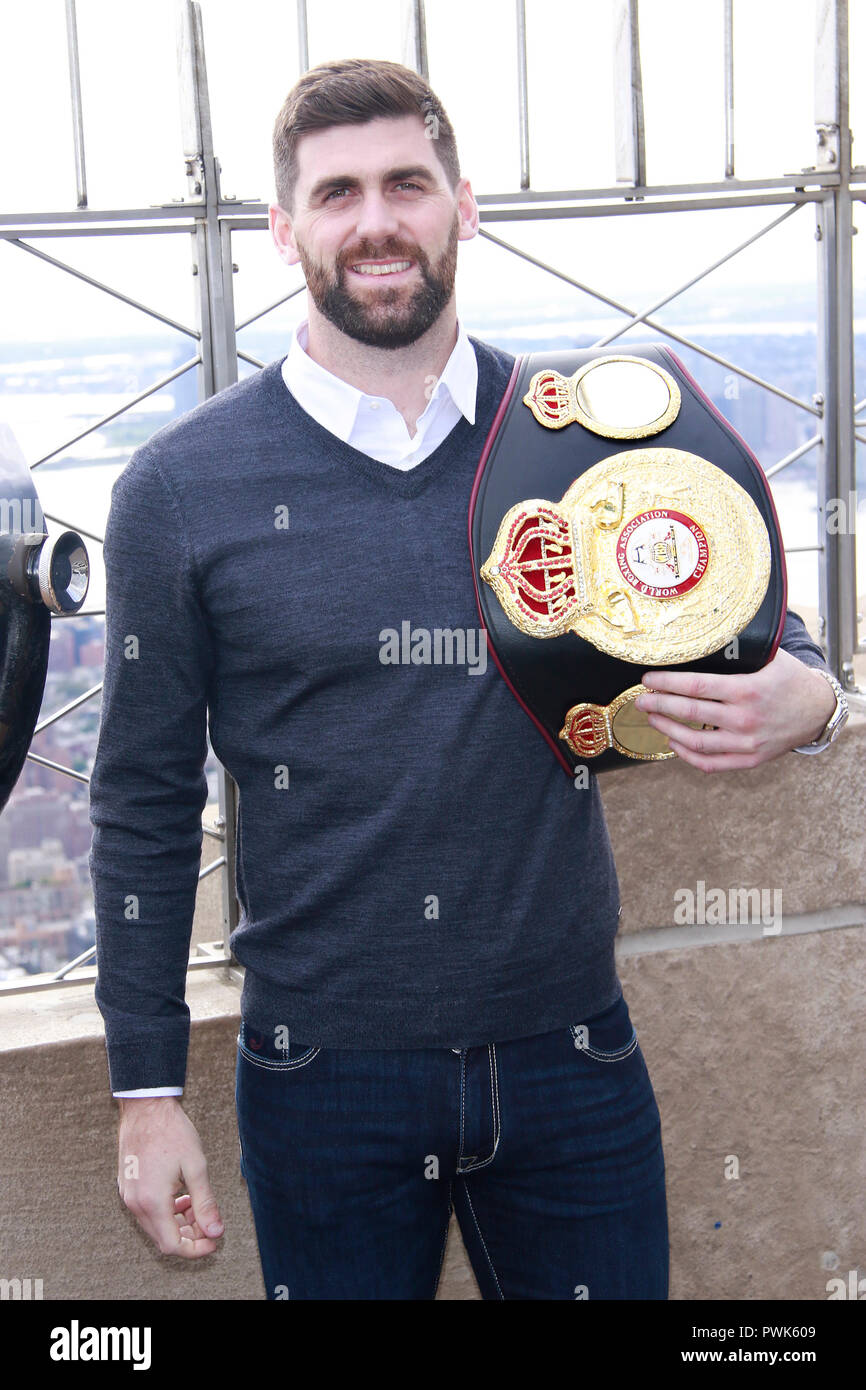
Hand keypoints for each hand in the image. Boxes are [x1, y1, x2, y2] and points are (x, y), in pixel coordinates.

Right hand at [116, 1097, 224, 1257]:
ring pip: (154, 1226)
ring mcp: (128, 1196)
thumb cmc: (172, 1132)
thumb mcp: (196, 1167)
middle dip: (189, 1236)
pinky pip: (146, 1212)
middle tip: (209, 1222)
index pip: (172, 1245)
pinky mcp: (126, 1187)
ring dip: (177, 1223)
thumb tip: (216, 1232)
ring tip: (196, 1205)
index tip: (214, 1241)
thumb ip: (205, 1203)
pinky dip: (165, 1212)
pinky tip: (180, 1196)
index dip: (195, 1249)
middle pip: (163, 1238)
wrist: (145, 1107)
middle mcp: (135, 1204)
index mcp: (152, 1202)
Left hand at [633, 647, 837, 772]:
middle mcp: (745, 719)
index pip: (695, 686)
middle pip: (689, 713)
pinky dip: (687, 755)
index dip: (666, 683)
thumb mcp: (770, 657)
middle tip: (641, 699)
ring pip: (695, 742)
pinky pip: (711, 763)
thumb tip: (703, 634)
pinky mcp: (750, 759)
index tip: (648, 680)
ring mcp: (747, 743)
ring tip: (652, 718)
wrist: (818, 710)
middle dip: (658, 705)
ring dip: (667, 729)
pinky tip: (673, 742)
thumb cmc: (790, 679)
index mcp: (747, 690)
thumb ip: (739, 650)